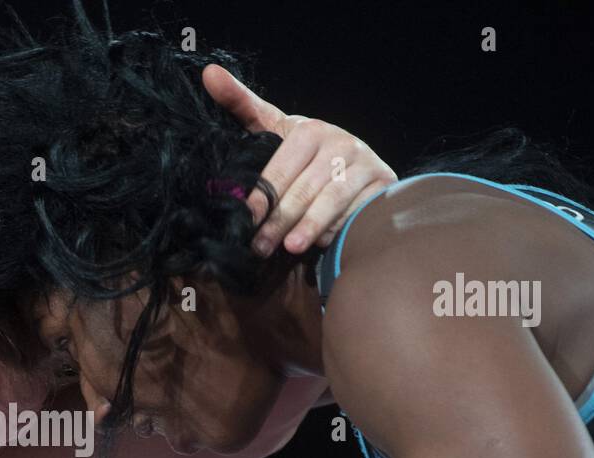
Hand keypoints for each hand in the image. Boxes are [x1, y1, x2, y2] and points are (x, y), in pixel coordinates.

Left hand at [202, 64, 397, 256]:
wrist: (355, 164)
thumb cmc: (304, 153)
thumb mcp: (273, 128)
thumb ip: (241, 105)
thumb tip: (209, 74)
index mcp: (311, 131)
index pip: (283, 166)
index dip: (263, 193)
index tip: (245, 217)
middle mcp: (342, 143)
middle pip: (305, 188)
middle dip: (279, 219)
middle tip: (259, 244)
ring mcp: (366, 164)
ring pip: (332, 201)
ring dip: (309, 226)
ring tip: (290, 248)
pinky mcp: (384, 186)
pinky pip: (357, 212)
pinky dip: (338, 229)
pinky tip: (320, 244)